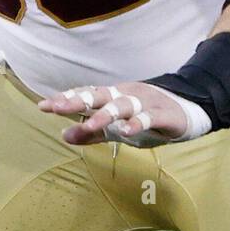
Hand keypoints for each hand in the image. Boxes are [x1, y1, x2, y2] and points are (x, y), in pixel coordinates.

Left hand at [37, 80, 189, 146]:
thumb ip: (91, 133)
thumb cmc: (146, 119)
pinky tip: (127, 131)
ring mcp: (144, 103)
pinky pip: (148, 117)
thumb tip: (63, 135)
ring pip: (122, 105)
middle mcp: (125, 95)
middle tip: (57, 108)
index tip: (43, 105)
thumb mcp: (115, 129)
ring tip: (89, 123)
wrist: (186, 113)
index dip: (65, 99)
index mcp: (113, 97)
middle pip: (99, 95)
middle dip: (78, 101)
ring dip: (105, 114)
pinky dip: (137, 123)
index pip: (85, 95)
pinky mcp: (162, 114)